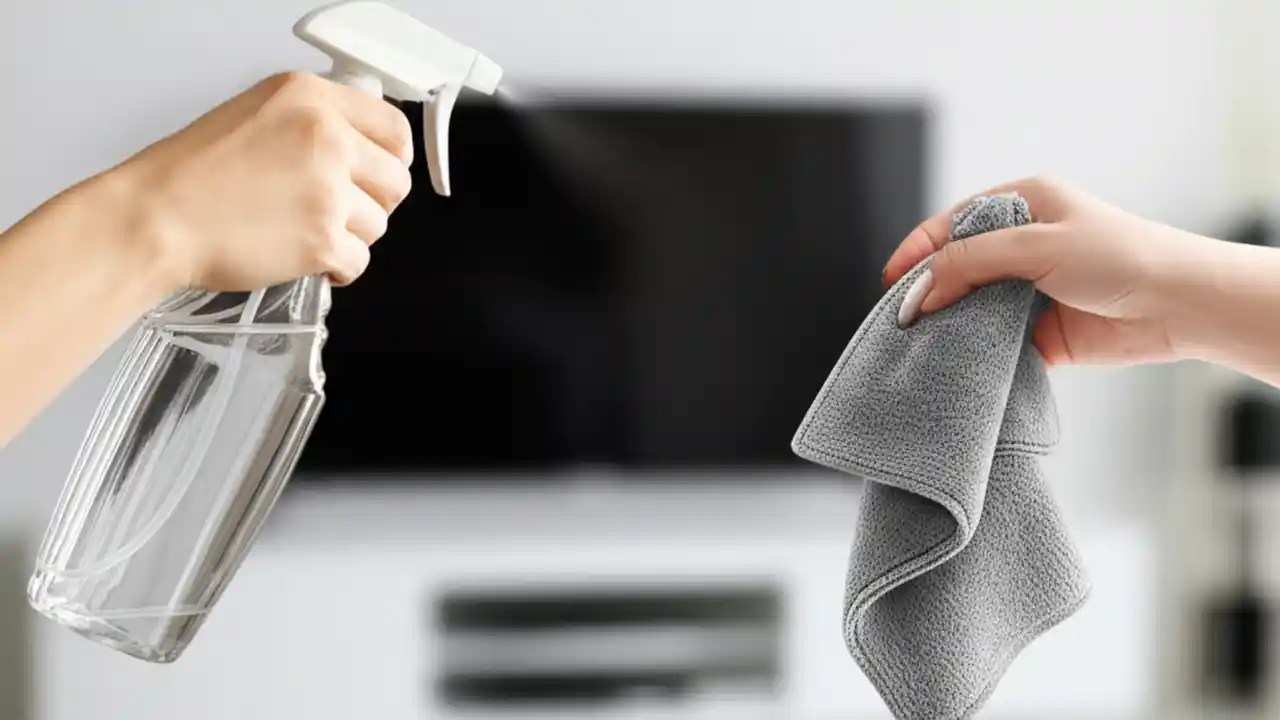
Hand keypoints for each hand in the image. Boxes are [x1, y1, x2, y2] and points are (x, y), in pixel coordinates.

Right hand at [109, 71, 413, 290]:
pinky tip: (308, 257)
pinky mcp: (322, 240)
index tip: (382, 172)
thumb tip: (363, 148)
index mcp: (311, 98)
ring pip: (379, 225)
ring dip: (350, 235)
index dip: (393, 158)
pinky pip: (359, 262)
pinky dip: (337, 267)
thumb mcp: (259, 113)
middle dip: (373, 202)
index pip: (394, 128)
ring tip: (305, 229)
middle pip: (395, 181)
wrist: (155, 219)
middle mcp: (326, 139)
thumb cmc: (192, 174)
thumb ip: (315, 121)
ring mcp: (327, 191)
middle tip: (338, 208)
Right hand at [883, 176, 1205, 366]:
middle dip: (927, 291)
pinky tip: (954, 361)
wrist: (1177, 306)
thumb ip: (971, 261)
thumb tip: (920, 288)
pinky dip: (973, 353)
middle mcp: (1022, 246)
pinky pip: (993, 343)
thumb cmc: (1119, 256)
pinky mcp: (1038, 332)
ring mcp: (1028, 291)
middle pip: (956, 268)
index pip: (952, 224)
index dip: (918, 250)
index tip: (891, 279)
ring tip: (919, 342)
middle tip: (900, 317)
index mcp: (1022, 207)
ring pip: (970, 307)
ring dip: (948, 324)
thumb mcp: (1036, 245)